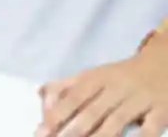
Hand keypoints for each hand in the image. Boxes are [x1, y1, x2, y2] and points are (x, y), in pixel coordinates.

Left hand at [38, 39, 167, 136]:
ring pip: (116, 121)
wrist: (163, 64)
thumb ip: (66, 85)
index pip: (72, 97)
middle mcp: (115, 89)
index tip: (42, 131)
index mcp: (96, 79)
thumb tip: (39, 94)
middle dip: (73, 130)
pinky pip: (150, 129)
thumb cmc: (120, 76)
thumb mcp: (93, 75)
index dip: (57, 114)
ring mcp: (139, 100)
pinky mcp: (161, 111)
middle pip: (92, 111)